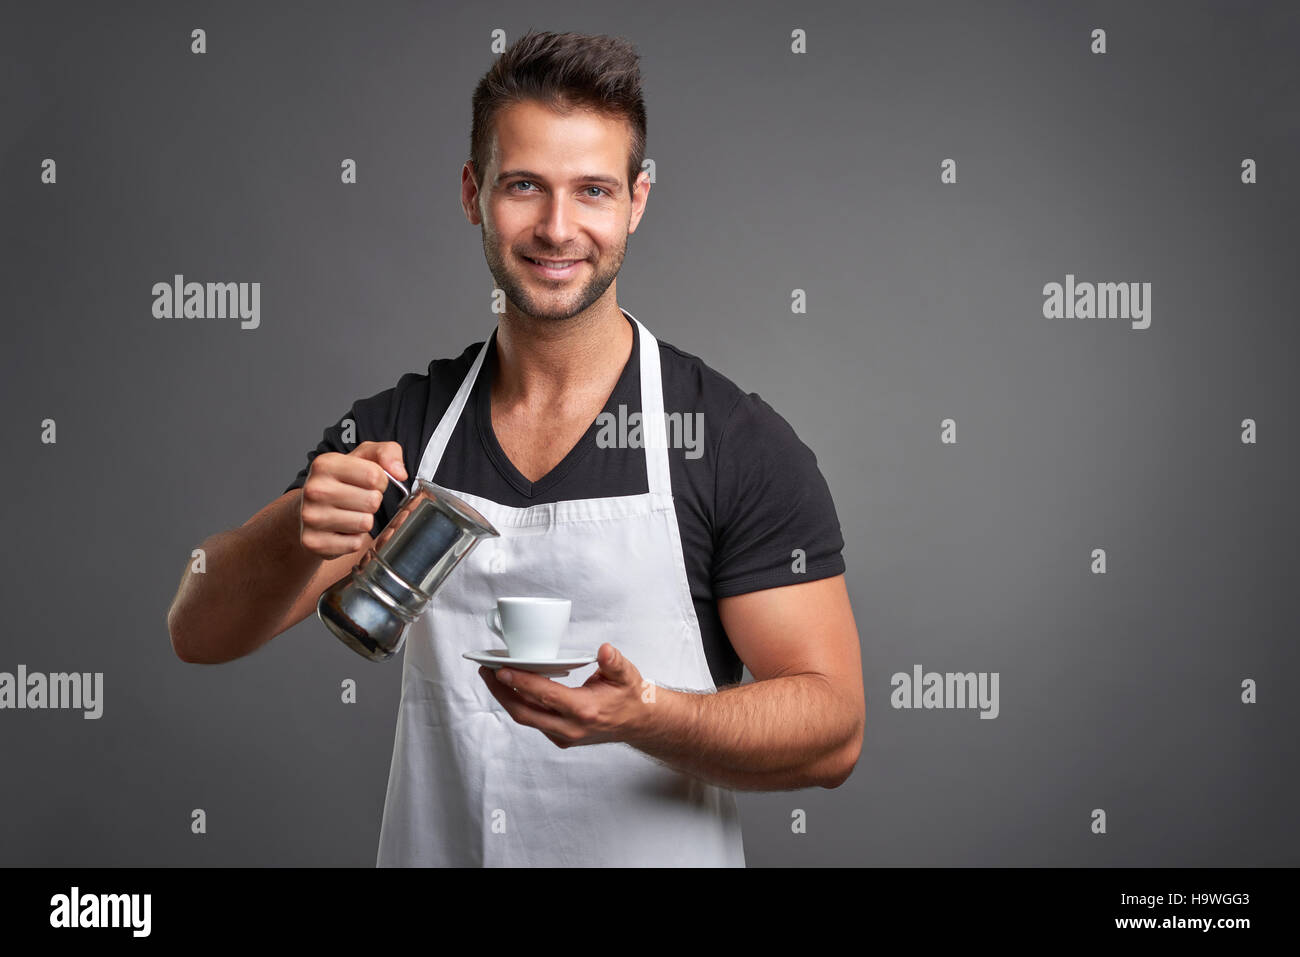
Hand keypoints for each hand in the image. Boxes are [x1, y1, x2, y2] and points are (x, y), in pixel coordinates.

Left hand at [478, 643, 651, 747]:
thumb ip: (614, 662)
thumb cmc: (629, 696)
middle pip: (524, 712)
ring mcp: (564, 735)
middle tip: (486, 671)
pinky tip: (513, 689)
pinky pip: (534, 721)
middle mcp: (570, 727)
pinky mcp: (561, 738)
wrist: (638, 722)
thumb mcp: (627, 675)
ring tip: (493, 677)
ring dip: (507, 698)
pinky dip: (520, 705)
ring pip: (526, 718)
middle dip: (501, 692)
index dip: (520, 682)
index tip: (501, 669)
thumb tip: (604, 650)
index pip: (544, 695)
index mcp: (584, 710)